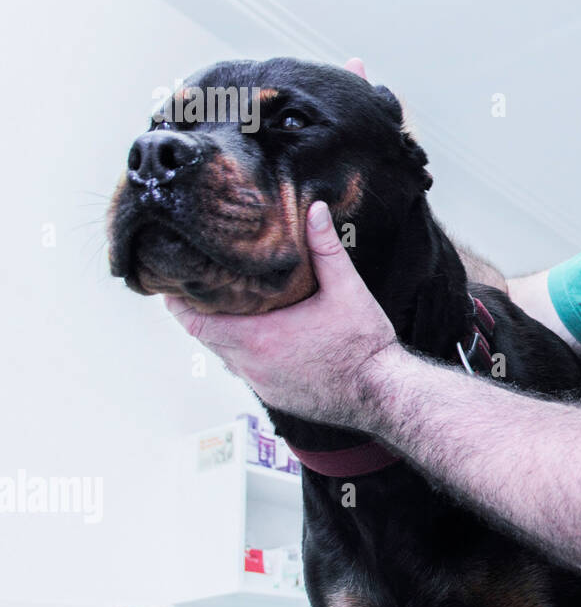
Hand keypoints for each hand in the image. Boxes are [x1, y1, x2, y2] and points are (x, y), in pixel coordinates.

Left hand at [165, 194, 398, 429]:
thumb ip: (326, 249)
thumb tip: (316, 210)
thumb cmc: (365, 346)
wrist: (383, 394)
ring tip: (229, 309)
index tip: (170, 286)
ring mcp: (263, 385)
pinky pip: (249, 372)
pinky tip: (264, 338)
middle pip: (206, 339)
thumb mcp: (348, 290)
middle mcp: (253, 366)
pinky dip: (247, 354)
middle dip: (199, 315)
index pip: (196, 324)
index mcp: (260, 338)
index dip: (178, 305)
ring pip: (227, 357)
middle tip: (199, 289)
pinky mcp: (276, 397)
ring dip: (225, 335)